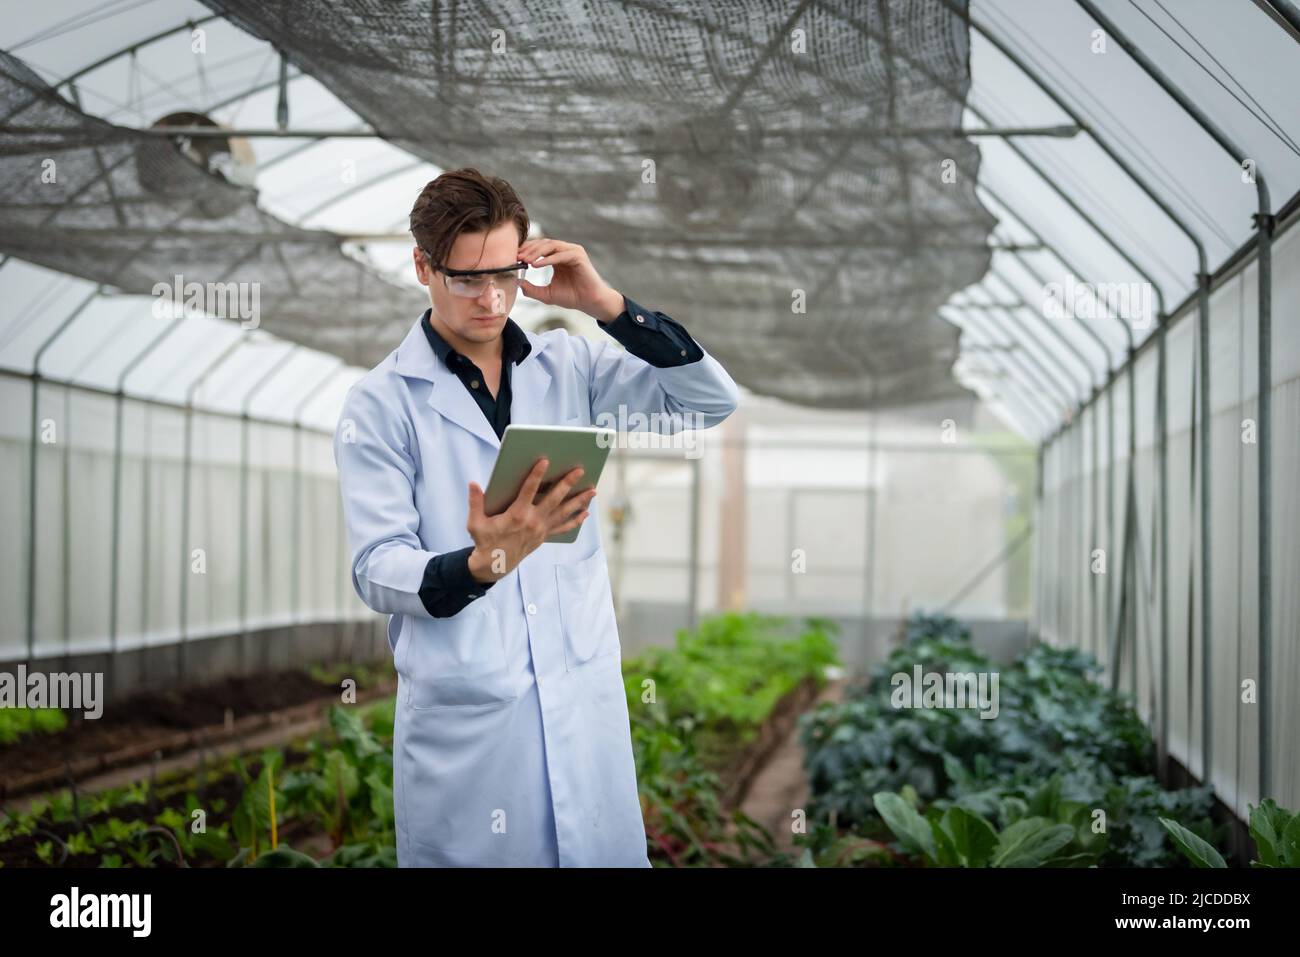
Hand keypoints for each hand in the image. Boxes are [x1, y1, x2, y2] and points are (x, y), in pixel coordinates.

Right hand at [465, 458, 596, 581]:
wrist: (494, 564)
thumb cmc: (485, 540)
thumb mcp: (475, 522)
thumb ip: (475, 502)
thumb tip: (473, 484)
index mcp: (516, 515)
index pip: (528, 490)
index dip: (536, 475)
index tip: (545, 461)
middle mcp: (532, 521)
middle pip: (554, 499)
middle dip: (567, 483)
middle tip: (580, 470)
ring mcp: (541, 529)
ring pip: (564, 512)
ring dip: (579, 501)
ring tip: (592, 490)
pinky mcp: (544, 536)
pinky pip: (563, 527)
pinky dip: (575, 520)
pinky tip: (585, 512)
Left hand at [517, 238, 623, 321]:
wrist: (590, 303)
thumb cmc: (572, 297)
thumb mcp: (547, 294)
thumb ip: (532, 289)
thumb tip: (517, 283)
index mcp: (557, 257)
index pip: (539, 248)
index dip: (526, 250)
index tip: (514, 257)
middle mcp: (565, 251)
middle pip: (543, 243)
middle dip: (529, 250)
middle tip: (517, 257)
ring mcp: (573, 251)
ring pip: (551, 245)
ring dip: (536, 252)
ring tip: (525, 260)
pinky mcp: (579, 256)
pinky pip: (560, 254)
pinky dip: (548, 259)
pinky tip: (537, 265)